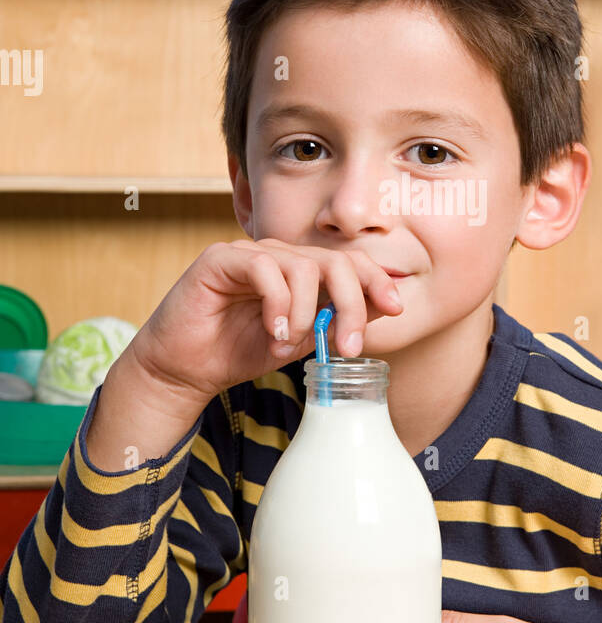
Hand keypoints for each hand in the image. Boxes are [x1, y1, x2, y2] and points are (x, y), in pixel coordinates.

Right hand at [129, 238, 403, 403]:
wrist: (185, 369)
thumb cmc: (237, 351)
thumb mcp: (300, 341)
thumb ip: (334, 322)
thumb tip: (382, 307)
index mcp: (299, 270)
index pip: (348, 262)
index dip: (375, 280)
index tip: (395, 307)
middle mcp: (278, 255)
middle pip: (333, 261)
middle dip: (351, 303)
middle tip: (348, 345)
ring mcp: (249, 253)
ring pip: (301, 266)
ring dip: (305, 314)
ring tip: (288, 346)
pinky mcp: (220, 259)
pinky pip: (263, 269)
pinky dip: (276, 304)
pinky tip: (272, 333)